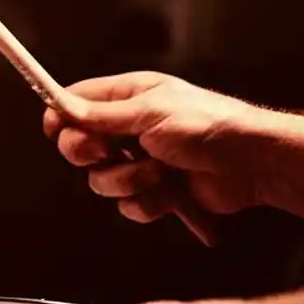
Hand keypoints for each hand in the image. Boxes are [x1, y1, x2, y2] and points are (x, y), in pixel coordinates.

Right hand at [43, 71, 281, 222]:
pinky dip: (148, 203)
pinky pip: (128, 206)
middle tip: (105, 152)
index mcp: (129, 97)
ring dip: (128, 180)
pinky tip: (171, 192)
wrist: (248, 164)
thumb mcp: (150, 113)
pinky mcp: (155, 192)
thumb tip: (63, 108)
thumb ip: (103, 115)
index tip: (55, 130)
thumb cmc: (205, 125)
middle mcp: (130, 129)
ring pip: (102, 181)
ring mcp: (141, 162)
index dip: (61, 117)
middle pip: (81, 145)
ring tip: (159, 172)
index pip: (78, 103)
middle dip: (90, 154)